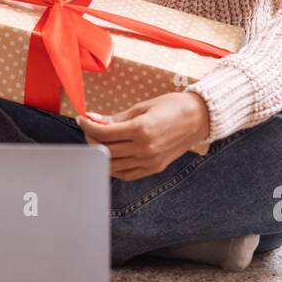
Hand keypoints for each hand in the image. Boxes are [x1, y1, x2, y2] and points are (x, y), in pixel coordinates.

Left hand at [76, 92, 211, 180]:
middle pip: (106, 149)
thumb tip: (94, 119)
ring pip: (113, 165)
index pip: (104, 133)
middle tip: (89, 129)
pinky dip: (114, 167)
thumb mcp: (142, 107)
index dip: (88, 126)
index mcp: (142, 129)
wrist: (199, 118)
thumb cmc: (172, 107)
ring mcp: (150, 161)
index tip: (82, 119)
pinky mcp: (154, 168)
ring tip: (99, 141)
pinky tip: (111, 155)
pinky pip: (127, 174)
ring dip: (100, 154)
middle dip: (92, 139)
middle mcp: (145, 148)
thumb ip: (117, 118)